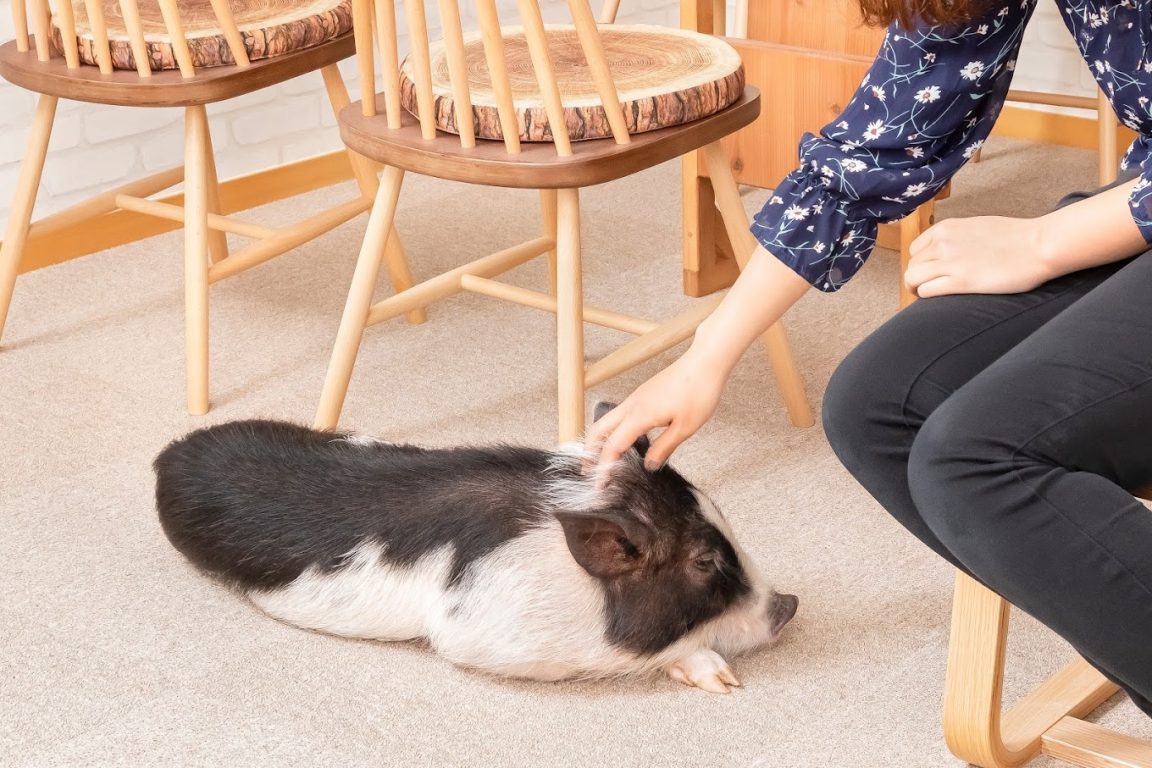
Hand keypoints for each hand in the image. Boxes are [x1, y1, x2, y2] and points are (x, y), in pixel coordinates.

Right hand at [585, 345, 725, 473]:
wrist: (705, 362)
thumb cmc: (698, 392)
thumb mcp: (684, 428)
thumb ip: (663, 448)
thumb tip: (649, 465)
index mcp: (639, 416)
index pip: (612, 446)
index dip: (604, 467)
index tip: (599, 484)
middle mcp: (631, 405)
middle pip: (598, 430)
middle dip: (590, 452)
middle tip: (589, 472)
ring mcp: (635, 398)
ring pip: (607, 420)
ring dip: (600, 440)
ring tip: (602, 459)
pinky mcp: (642, 395)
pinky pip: (619, 415)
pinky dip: (613, 430)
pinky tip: (624, 440)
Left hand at [904, 216, 1050, 297]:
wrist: (1039, 245)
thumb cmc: (1016, 238)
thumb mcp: (977, 227)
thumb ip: (956, 237)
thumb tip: (945, 251)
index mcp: (946, 228)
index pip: (915, 249)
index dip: (921, 264)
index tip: (932, 272)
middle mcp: (943, 242)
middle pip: (912, 265)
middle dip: (919, 278)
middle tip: (932, 287)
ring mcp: (950, 261)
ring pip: (912, 278)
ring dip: (918, 288)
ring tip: (931, 294)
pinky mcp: (960, 281)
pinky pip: (926, 291)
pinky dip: (927, 296)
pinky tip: (941, 298)